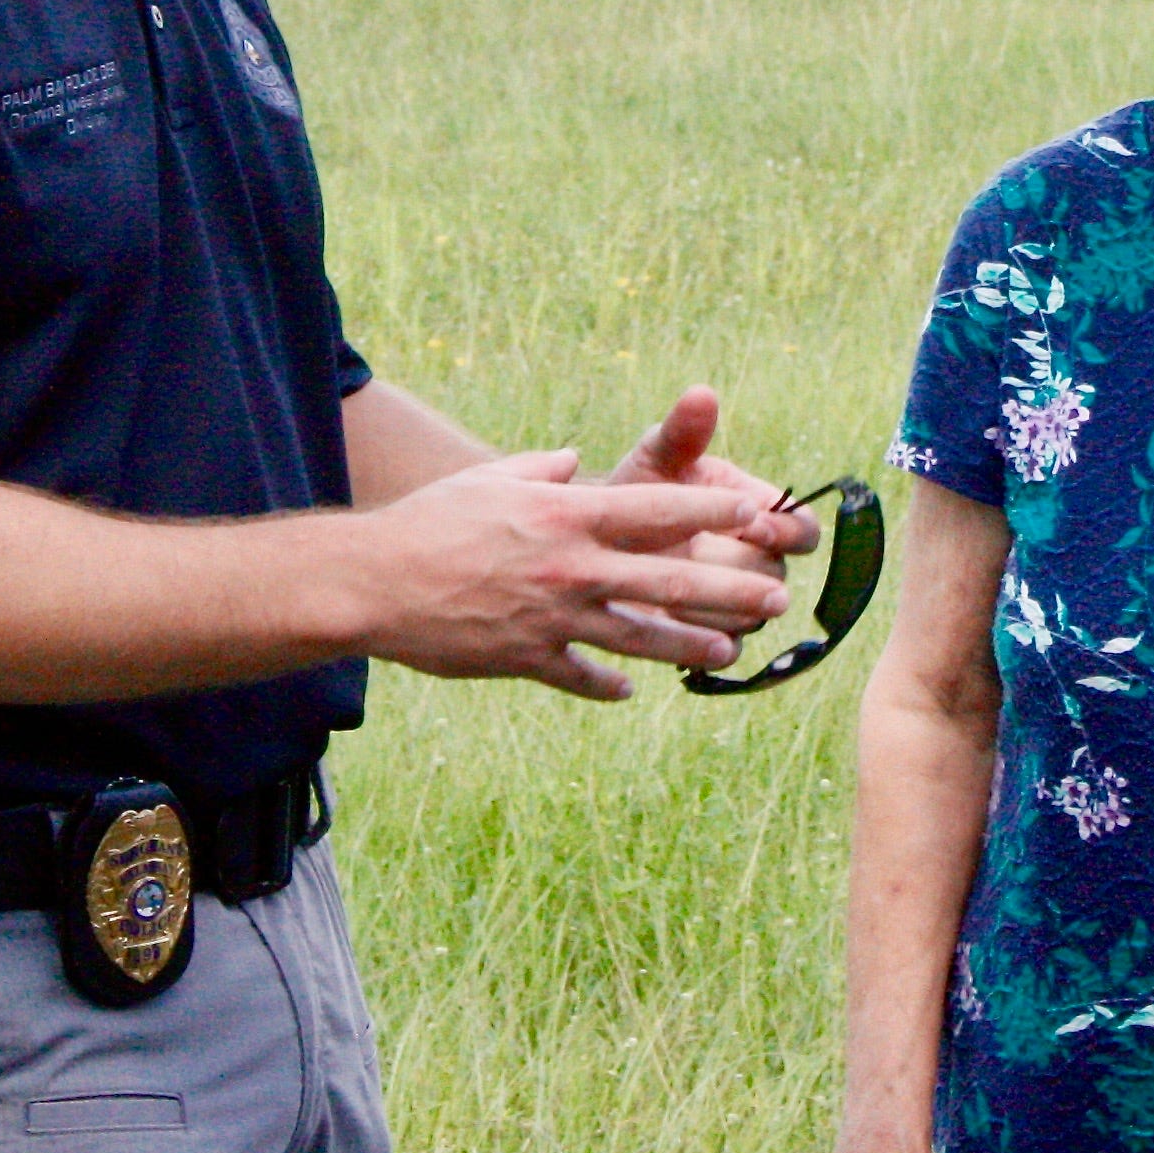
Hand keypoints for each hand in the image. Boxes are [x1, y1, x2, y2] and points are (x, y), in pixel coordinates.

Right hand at [355, 449, 792, 700]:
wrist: (375, 582)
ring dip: (688, 645)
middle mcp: (572, 568)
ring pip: (639, 636)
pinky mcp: (526, 659)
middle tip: (777, 598)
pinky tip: (630, 690)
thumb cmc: (434, 519)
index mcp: (569, 516)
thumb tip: (575, 462)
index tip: (754, 512)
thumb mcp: (495, 477)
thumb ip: (544, 471)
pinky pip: (579, 676)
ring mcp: (552, 619)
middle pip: (668, 581)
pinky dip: (606, 683)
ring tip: (730, 651)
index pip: (658, 511)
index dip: (711, 512)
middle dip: (729, 589)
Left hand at [608, 385, 821, 636]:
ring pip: (753, 614)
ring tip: (676, 588)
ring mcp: (737, 603)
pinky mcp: (711, 640)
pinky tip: (666, 620)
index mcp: (759, 512)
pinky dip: (701, 636)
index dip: (787, 529)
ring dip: (718, 601)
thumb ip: (683, 432)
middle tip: (703, 557)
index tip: (753, 521)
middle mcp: (757, 560)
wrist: (593, 546)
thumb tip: (701, 394)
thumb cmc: (635, 493)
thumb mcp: (655, 459)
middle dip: (742, 566)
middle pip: (777, 574)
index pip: (805, 528)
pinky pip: (725, 649)